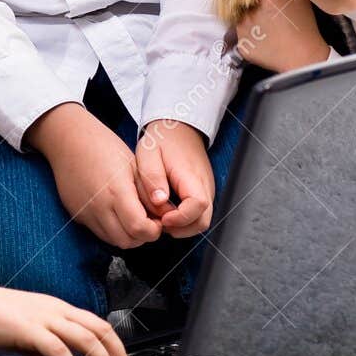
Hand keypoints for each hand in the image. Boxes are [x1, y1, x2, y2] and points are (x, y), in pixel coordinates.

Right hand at [0, 282, 135, 355]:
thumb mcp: (28, 334)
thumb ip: (48, 351)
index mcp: (58, 307)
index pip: (98, 324)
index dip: (117, 347)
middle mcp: (57, 309)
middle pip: (101, 330)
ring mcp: (45, 317)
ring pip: (87, 338)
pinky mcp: (30, 329)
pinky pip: (59, 350)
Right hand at [27, 103, 162, 248]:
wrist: (69, 141)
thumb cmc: (104, 147)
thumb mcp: (134, 164)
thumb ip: (149, 192)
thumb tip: (164, 213)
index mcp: (117, 191)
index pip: (139, 228)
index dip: (154, 230)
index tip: (159, 221)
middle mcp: (100, 207)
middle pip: (127, 241)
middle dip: (143, 236)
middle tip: (149, 221)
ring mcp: (86, 213)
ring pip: (113, 241)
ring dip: (128, 236)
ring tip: (134, 217)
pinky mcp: (78, 215)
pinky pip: (100, 233)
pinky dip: (113, 231)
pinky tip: (118, 214)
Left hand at [134, 120, 215, 237]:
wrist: (180, 127)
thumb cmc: (163, 139)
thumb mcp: (149, 153)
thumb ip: (152, 178)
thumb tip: (159, 201)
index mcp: (192, 175)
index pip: (198, 206)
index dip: (181, 218)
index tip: (163, 218)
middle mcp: (205, 185)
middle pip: (203, 220)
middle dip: (182, 228)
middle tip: (160, 223)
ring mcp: (206, 189)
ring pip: (202, 220)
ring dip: (183, 226)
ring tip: (162, 218)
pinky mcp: (203, 192)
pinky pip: (199, 213)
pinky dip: (185, 219)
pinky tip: (168, 212)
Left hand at [234, 0, 331, 72]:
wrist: (303, 58)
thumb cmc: (304, 28)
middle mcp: (250, 12)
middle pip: (246, 0)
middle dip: (255, 3)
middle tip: (271, 14)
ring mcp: (244, 30)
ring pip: (241, 17)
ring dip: (250, 19)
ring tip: (268, 27)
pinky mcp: (242, 45)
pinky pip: (241, 35)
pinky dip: (250, 35)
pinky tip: (264, 38)